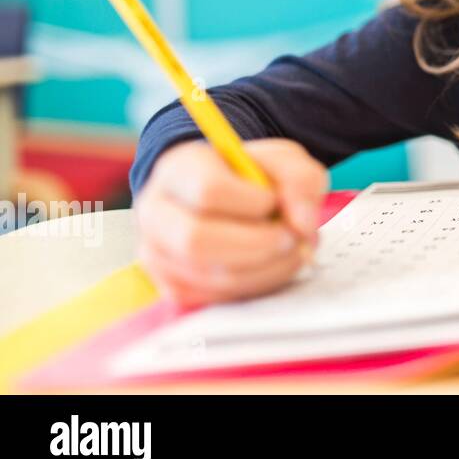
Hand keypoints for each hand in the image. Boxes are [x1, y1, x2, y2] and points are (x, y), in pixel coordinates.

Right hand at [134, 138, 328, 306]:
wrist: (232, 198)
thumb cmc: (254, 177)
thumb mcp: (284, 161)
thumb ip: (299, 180)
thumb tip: (301, 223)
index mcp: (179, 167)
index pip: (207, 190)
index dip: (251, 202)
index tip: (275, 202)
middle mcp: (156, 209)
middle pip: (196, 239)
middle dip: (257, 244)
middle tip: (293, 238)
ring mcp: (156, 251)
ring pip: (204, 273)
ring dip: (261, 269)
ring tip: (293, 253)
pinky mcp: (170, 284)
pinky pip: (209, 297)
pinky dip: (251, 286)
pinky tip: (273, 267)